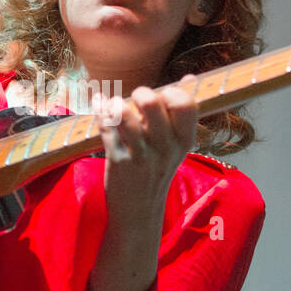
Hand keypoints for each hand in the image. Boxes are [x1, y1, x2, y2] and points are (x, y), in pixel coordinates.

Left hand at [85, 76, 197, 290]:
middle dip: (140, 94)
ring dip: (115, 105)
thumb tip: (190, 77)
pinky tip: (100, 108)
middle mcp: (166, 148)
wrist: (138, 213)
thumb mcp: (175, 146)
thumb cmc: (156, 172)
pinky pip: (107, 128)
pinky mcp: (119, 161)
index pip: (186, 104)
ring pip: (124, 114)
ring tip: (115, 108)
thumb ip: (181, 112)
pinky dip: (100, 113)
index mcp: (184, 141)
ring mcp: (142, 156)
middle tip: (135, 101)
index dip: (171, 92)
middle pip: (153, 103)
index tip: (162, 96)